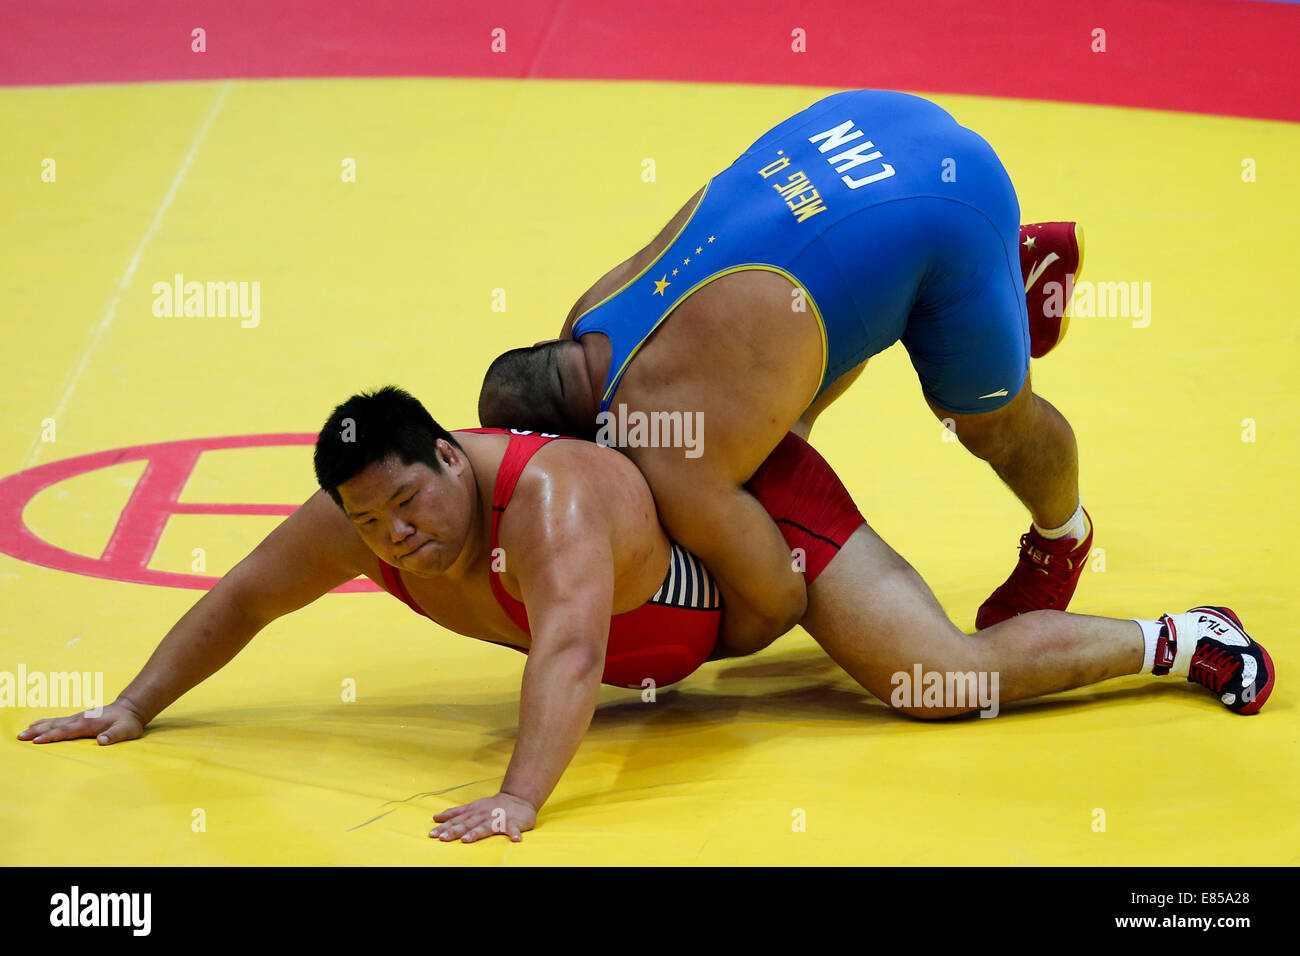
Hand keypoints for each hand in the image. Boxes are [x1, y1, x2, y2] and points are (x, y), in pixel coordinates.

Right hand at [17, 698, 144, 744]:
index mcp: (88, 724)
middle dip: (38, 732)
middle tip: (20, 737)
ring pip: (55, 722)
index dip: (51, 736)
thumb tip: (102, 741)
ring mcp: (78, 717)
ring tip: (23, 732)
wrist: (130, 708)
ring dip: (39, 727)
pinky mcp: (78, 718)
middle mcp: (80, 719)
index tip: (36, 740)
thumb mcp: (126, 731)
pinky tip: (37, 724)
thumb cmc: (128, 722)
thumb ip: (114, 735)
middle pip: (55, 726)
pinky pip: (59, 720)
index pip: (66, 731)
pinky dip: (46, 722)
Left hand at [431, 791, 536, 842]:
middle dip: (454, 831)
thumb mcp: (472, 807)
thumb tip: (436, 818)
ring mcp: (497, 818)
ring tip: (466, 839)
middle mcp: (483, 815)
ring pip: (485, 826)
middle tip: (443, 838)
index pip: (456, 820)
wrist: (517, 799)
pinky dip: (514, 833)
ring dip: (476, 833)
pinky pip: (513, 829)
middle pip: (467, 824)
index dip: (444, 827)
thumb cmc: (491, 806)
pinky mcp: (512, 822)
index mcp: (473, 812)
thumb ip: (456, 813)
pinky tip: (515, 840)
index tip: (432, 834)